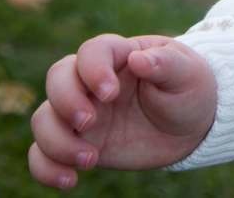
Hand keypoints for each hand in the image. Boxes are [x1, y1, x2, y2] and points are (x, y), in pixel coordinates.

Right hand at [29, 34, 215, 189]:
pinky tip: (69, 181)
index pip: (92, 51)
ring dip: (56, 140)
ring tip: (91, 159)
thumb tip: (139, 60)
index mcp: (120, 55)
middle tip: (91, 122)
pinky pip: (43, 154)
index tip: (110, 93)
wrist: (190, 126)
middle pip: (57, 78)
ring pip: (44, 118)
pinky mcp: (78, 142)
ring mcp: (82, 112)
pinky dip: (45, 168)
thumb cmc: (190, 89)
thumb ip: (166, 64)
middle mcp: (92, 81)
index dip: (92, 69)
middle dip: (66, 102)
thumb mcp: (188, 74)